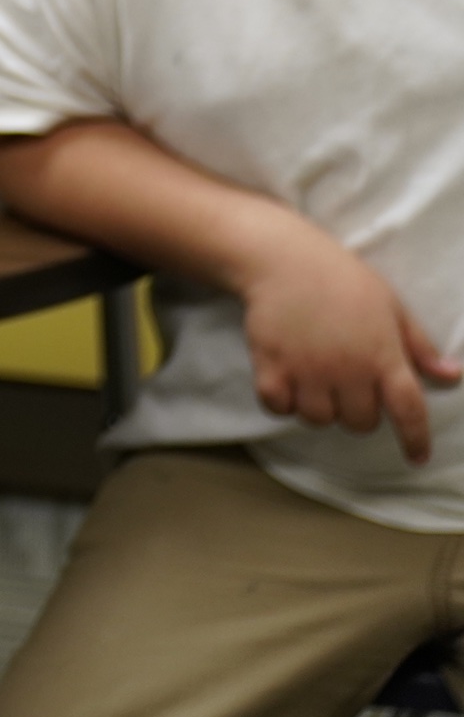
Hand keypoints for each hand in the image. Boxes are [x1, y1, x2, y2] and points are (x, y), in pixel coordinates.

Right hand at [230, 215, 462, 461]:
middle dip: (358, 413)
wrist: (283, 258)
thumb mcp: (391, 306)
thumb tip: (452, 376)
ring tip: (315, 383)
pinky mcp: (271, 365)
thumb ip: (419, 346)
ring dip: (320, 409)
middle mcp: (348, 368)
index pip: (409, 410)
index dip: (416, 439)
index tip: (417, 458)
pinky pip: (278, 407)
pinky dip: (282, 403)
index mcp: (383, 355)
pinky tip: (286, 384)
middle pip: (360, 423)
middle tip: (347, 387)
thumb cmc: (343, 280)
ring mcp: (308, 369)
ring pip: (319, 419)